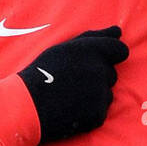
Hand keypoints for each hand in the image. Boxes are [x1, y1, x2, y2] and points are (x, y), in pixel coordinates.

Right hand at [17, 25, 128, 143]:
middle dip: (97, 77)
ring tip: (69, 97)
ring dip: (94, 94)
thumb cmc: (42, 74)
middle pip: (111, 73)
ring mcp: (100, 93)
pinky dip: (89, 111)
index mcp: (91, 50)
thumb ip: (93, 38)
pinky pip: (101, 110)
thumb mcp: (63, 49)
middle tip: (71, 83)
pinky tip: (71, 110)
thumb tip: (119, 31)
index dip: (112, 56)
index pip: (120, 50)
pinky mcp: (98, 114)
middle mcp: (99, 70)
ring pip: (107, 92)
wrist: (26, 107)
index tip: (98, 63)